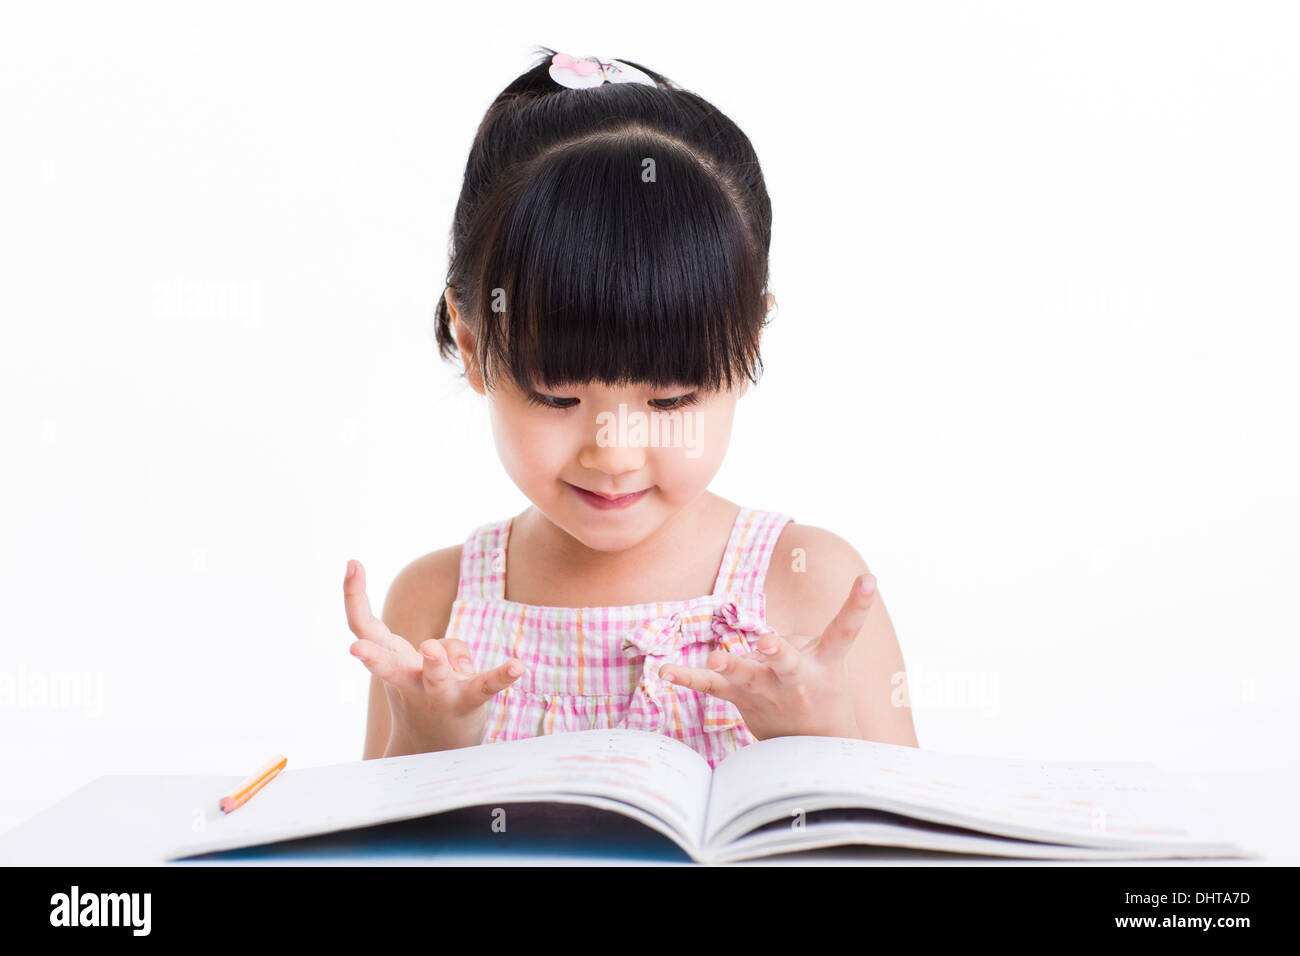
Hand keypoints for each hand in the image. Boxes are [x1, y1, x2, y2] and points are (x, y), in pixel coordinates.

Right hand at [344, 560, 524, 753]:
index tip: (353, 563)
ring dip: (434, 663)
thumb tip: (460, 662)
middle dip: (372, 657)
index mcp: (394, 661)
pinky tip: (517, 666)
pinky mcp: (468, 702)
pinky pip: (485, 686)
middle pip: (387, 665)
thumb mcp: (424, 665)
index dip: (354, 596)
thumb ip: (445, 649)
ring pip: (434, 676)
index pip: (364, 626)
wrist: (437, 750)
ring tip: (431, 650)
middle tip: (355, 648)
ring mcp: (438, 694)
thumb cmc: (427, 695)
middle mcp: (409, 679)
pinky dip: (501, 676)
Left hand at [660, 573, 876, 740]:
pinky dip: (688, 677)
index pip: (846, 629)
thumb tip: (765, 633)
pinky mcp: (742, 699)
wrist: (814, 748)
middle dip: (778, 652)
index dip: (859, 604)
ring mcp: (769, 691)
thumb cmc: (820, 690)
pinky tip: (665, 670)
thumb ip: (799, 638)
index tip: (869, 578)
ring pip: (749, 677)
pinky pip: (712, 688)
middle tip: (769, 643)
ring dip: (733, 667)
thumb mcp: (824, 662)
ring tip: (717, 659)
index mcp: (826, 662)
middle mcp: (798, 678)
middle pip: (788, 662)